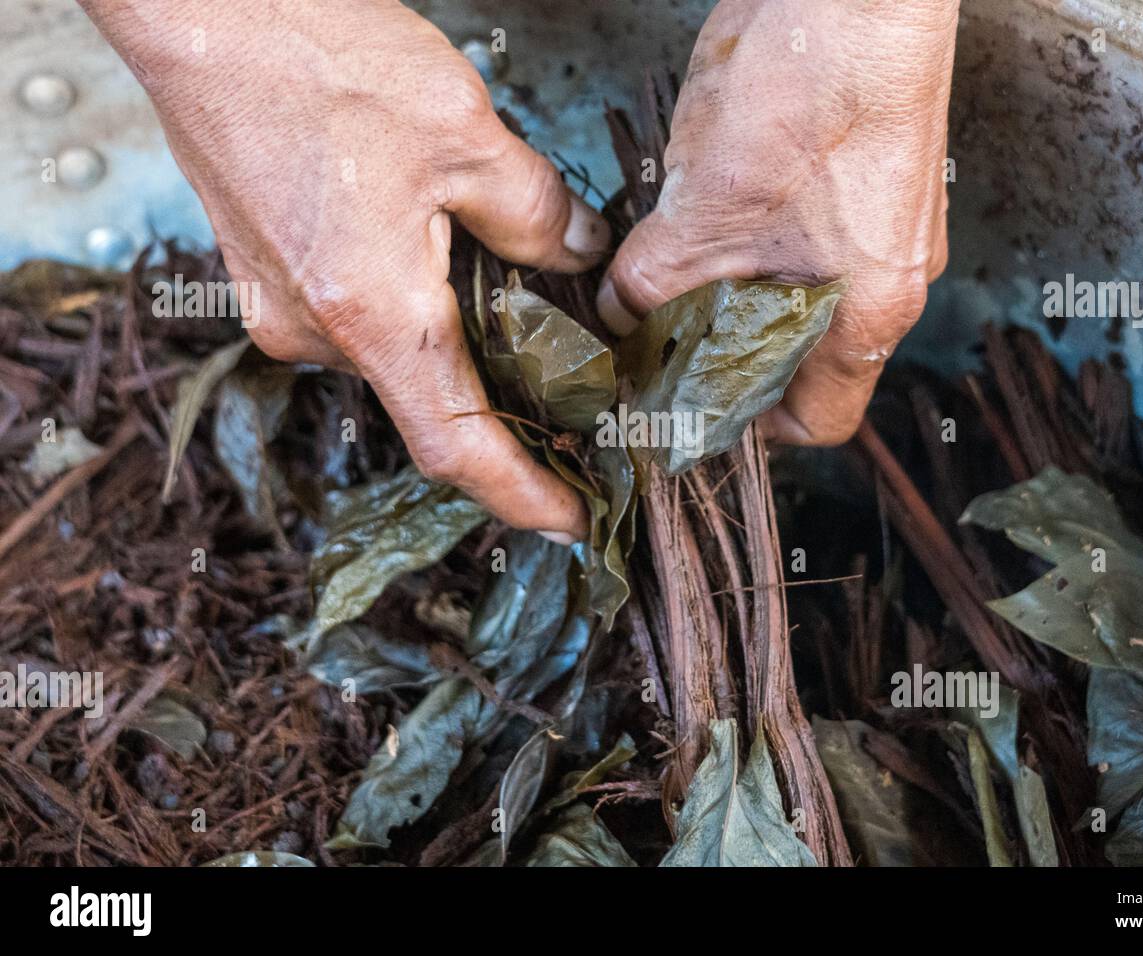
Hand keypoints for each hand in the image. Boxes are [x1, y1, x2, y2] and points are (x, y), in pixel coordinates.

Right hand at [80, 0, 608, 540]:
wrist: (202, 14)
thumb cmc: (317, 62)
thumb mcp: (464, 136)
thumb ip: (536, 213)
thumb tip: (579, 252)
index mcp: (371, 314)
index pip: (456, 445)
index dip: (520, 494)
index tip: (571, 520)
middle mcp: (315, 331)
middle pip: (429, 401)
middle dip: (504, 404)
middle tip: (576, 394)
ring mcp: (280, 307)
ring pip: (391, 354)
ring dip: (455, 342)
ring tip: (520, 308)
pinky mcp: (263, 275)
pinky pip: (352, 319)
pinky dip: (408, 310)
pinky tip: (444, 264)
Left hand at [597, 0, 956, 444]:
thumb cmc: (812, 88)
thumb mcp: (703, 212)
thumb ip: (652, 287)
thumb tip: (617, 318)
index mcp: (870, 311)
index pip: (820, 421)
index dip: (754, 428)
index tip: (692, 407)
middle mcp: (891, 276)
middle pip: (804, 353)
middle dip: (730, 346)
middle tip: (664, 331)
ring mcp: (885, 220)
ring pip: (799, 286)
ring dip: (737, 282)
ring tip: (680, 255)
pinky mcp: (866, 168)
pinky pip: (806, 228)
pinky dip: (754, 230)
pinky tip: (708, 197)